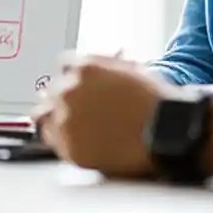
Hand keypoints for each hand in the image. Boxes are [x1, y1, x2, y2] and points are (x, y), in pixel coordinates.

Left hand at [35, 56, 173, 177]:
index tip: (77, 86)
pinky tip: (75, 140)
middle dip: (65, 97)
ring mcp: (66, 119)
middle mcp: (69, 90)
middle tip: (79, 109)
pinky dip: (60, 139)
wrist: (168, 131)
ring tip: (71, 125)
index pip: (64, 66)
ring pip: (44, 115)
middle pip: (53, 90)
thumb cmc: (157, 103)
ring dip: (55, 116)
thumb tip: (97, 73)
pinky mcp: (69, 147)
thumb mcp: (131, 71)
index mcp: (84, 67)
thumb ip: (105, 68)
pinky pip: (51, 140)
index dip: (73, 77)